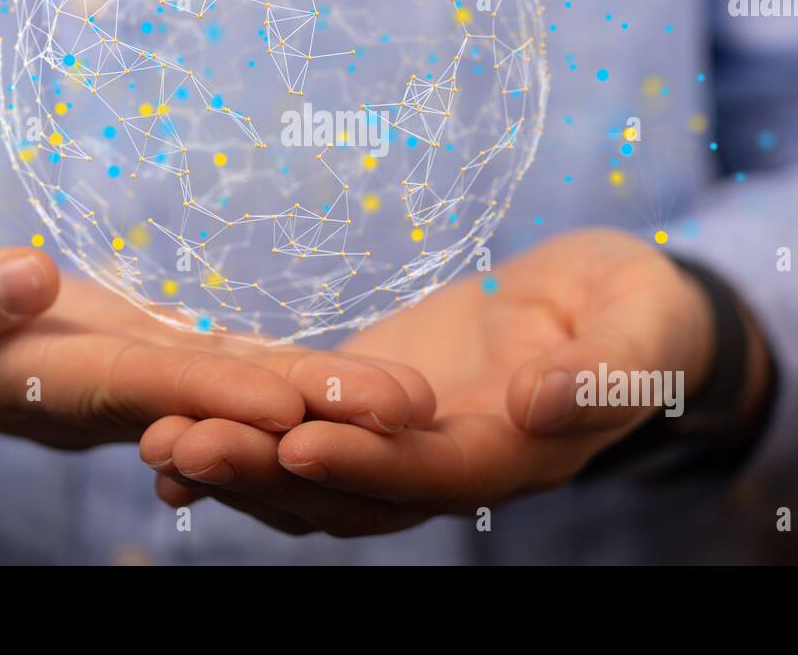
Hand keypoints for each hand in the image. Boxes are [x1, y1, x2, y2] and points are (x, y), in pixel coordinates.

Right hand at [0, 203, 431, 496]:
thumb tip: (24, 279)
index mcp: (23, 376)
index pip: (130, 387)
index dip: (210, 395)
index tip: (289, 405)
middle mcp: (90, 395)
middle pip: (207, 405)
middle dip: (307, 413)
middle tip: (407, 413)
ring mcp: (122, 380)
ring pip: (227, 394)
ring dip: (319, 401)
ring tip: (412, 402)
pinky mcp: (140, 354)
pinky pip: (219, 369)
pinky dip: (283, 374)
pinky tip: (350, 379)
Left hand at [139, 229, 764, 536]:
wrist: (609, 307)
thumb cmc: (637, 312)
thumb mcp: (641, 328)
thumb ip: (606, 373)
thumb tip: (544, 404)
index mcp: (516, 454)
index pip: (432, 474)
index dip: (367, 465)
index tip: (297, 442)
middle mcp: (449, 466)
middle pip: (349, 490)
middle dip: (265, 472)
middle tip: (182, 445)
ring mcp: (406, 441)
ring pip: (312, 474)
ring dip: (236, 464)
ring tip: (156, 440)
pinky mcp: (374, 404)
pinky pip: (303, 430)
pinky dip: (243, 435)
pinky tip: (173, 432)